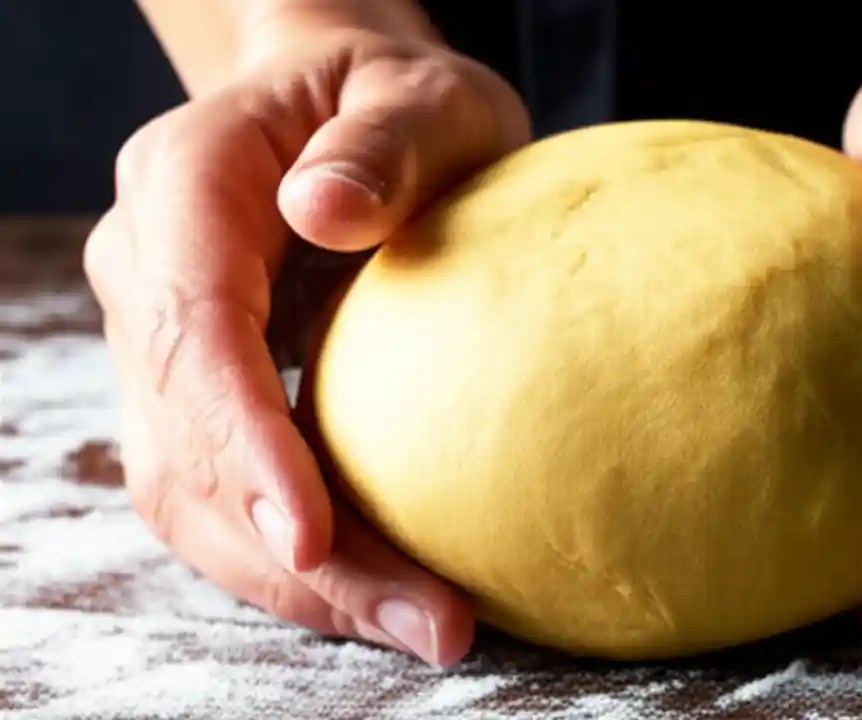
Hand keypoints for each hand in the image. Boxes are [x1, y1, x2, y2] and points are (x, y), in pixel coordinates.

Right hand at [84, 26, 529, 665]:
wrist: (355, 107)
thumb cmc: (398, 98)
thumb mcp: (420, 93)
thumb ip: (382, 144)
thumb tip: (322, 210)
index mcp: (186, 184)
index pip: (196, 329)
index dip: (245, 442)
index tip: (315, 538)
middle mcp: (150, 272)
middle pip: (192, 441)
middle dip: (298, 555)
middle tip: (427, 622)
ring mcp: (164, 340)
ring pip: (196, 493)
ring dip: (303, 582)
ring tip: (424, 626)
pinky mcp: (201, 391)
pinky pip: (227, 494)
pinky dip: (303, 558)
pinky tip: (388, 593)